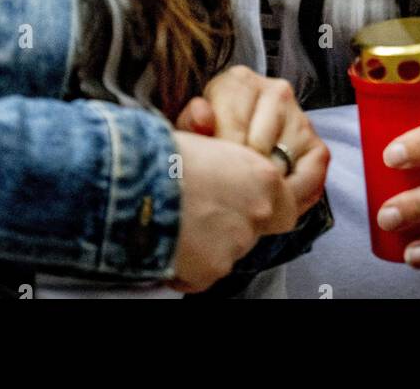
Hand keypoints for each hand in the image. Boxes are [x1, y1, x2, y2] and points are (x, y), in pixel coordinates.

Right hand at [168, 130, 299, 292]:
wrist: (132, 180)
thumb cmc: (164, 152)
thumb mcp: (208, 144)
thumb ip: (231, 167)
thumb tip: (227, 175)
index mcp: (261, 177)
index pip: (286, 206)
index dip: (265, 207)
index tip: (245, 204)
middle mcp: (256, 213)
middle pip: (255, 231)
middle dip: (233, 226)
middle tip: (203, 214)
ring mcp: (235, 245)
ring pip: (227, 252)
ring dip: (208, 243)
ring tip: (176, 222)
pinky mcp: (210, 270)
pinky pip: (202, 274)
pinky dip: (187, 264)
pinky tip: (167, 242)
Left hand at [174, 65, 329, 220]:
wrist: (238, 145)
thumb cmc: (210, 136)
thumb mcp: (193, 130)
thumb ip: (191, 123)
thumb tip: (201, 114)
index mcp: (239, 81)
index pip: (232, 128)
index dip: (220, 160)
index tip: (212, 169)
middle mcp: (277, 90)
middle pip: (257, 149)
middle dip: (241, 174)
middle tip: (229, 185)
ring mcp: (301, 117)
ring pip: (279, 167)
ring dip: (263, 186)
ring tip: (248, 189)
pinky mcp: (318, 147)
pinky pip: (307, 181)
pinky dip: (289, 196)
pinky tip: (271, 193)